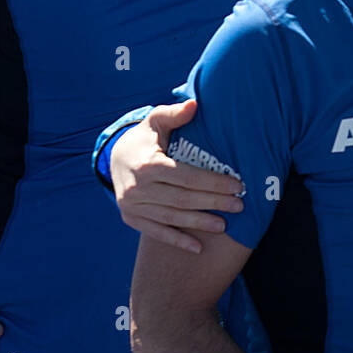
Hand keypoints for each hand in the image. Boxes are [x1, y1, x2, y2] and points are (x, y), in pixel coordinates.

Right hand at [111, 100, 244, 253]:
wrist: (113, 158)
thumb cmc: (144, 138)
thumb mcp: (156, 121)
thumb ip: (175, 114)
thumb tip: (195, 104)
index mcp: (147, 165)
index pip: (187, 177)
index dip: (213, 182)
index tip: (237, 185)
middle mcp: (137, 188)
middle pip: (183, 199)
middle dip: (213, 203)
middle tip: (239, 206)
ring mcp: (132, 206)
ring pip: (172, 217)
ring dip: (200, 223)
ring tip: (224, 225)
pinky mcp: (131, 218)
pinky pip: (157, 232)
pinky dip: (177, 240)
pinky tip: (198, 248)